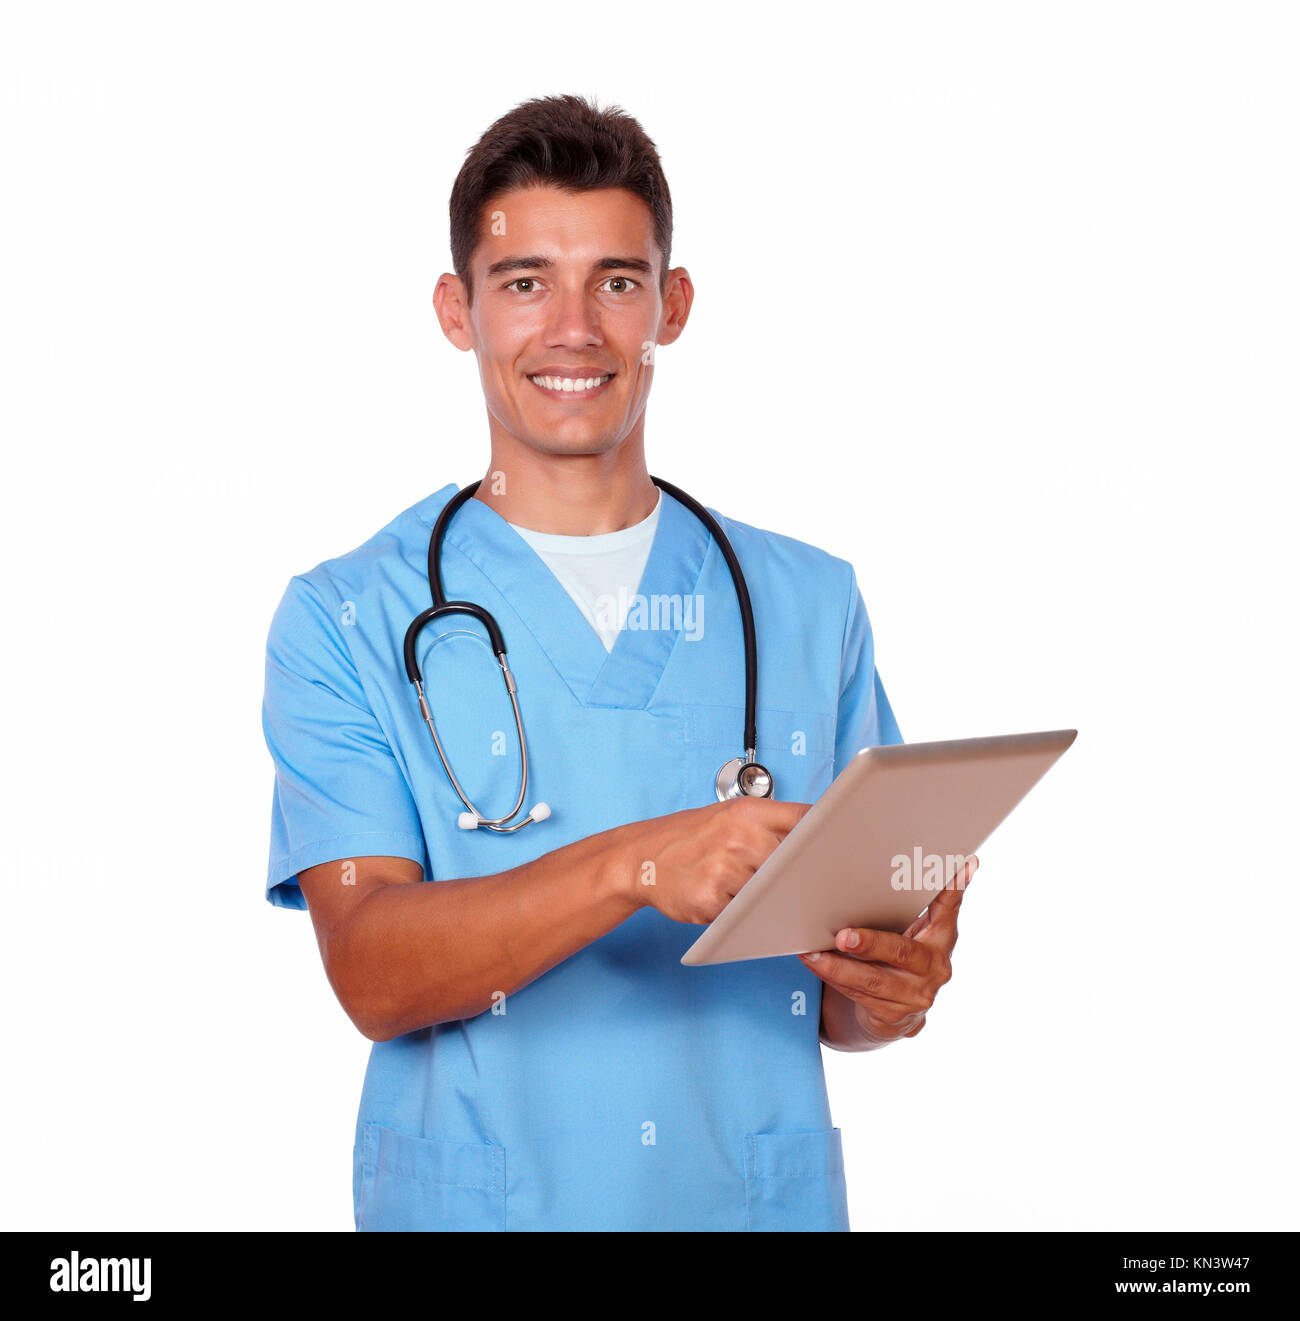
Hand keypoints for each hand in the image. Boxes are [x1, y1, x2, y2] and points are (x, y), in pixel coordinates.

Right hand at [617, 797, 810, 924]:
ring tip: (762, 896)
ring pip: (772, 893)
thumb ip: (772, 824)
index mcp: (748, 811)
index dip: (827, 836)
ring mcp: (725, 869)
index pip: (804, 819)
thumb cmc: (691, 837)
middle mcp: (738, 836)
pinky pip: (747, 914)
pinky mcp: (712, 900)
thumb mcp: (730, 816)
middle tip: (813, 888)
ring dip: (773, 900)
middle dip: (801, 878)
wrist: (641, 857)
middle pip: (794, 864)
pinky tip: (735, 904)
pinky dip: (747, 914)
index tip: (841, 850)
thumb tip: (821, 839)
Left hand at [799, 854, 977, 1044]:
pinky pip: (858, 996)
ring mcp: (915, 997)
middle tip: (842, 937)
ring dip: (837, 967)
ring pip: (872, 981)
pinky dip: (834, 980)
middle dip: (869, 944)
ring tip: (812, 953)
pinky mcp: (892, 1017)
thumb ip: (933, 900)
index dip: (951, 888)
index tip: (957, 865)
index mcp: (942, 939)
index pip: (948, 908)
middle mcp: (935, 969)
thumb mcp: (919, 929)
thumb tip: (963, 861)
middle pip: (900, 953)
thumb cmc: (902, 957)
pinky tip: (816, 965)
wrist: (896, 1014)